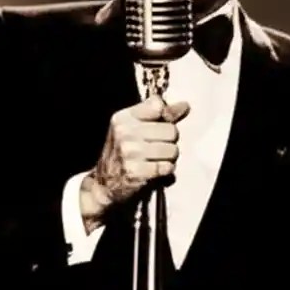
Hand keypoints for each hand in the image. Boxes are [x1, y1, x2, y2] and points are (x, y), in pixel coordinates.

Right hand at [81, 95, 189, 231]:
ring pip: (172, 150)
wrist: (104, 184)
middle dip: (170, 141)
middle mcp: (124, 133)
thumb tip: (185, 105)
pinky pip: (167, 167)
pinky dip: (166, 171)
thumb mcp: (134, 129)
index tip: (159, 126)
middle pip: (171, 130)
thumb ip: (160, 116)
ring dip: (169, 158)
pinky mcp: (136, 172)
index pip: (158, 106)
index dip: (165, 118)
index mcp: (123, 118)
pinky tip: (155, 171)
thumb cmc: (124, 152)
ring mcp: (129, 152)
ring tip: (156, 160)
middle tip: (157, 148)